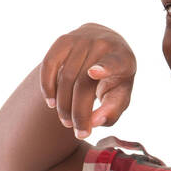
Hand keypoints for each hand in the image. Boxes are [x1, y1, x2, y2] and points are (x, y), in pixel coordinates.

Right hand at [39, 24, 135, 139]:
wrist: (105, 45)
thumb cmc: (115, 79)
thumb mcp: (121, 95)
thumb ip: (112, 111)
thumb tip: (93, 122)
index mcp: (123, 58)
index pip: (114, 62)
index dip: (104, 68)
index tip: (93, 73)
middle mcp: (103, 44)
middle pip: (84, 82)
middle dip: (78, 111)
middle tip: (78, 132)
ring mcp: (82, 39)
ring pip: (65, 76)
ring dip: (63, 104)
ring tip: (66, 121)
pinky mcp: (64, 39)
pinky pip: (49, 64)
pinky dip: (47, 85)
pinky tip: (51, 102)